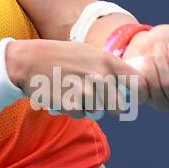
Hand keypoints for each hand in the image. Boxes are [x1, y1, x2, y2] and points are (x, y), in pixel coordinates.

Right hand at [7, 39, 142, 119]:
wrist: (29, 61)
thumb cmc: (61, 56)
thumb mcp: (88, 52)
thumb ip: (109, 66)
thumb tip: (132, 81)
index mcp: (106, 61)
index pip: (137, 82)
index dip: (139, 93)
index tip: (136, 99)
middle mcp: (99, 75)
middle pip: (118, 106)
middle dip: (109, 107)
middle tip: (95, 99)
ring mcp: (85, 90)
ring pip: (99, 112)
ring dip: (89, 108)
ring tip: (76, 94)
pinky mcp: (71, 103)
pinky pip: (81, 115)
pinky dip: (74, 110)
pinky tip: (64, 97)